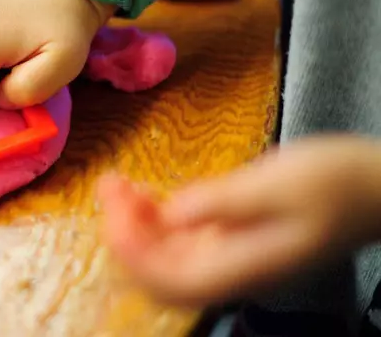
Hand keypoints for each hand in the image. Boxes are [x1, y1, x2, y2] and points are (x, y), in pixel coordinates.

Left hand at [98, 136, 380, 307]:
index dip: (133, 253)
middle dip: (124, 236)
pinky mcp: (230, 236)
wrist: (375, 186)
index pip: (170, 281)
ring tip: (117, 183)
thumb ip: (222, 202)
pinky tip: (143, 192)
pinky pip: (181, 238)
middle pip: (159, 275)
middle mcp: (230, 270)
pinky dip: (154, 217)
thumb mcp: (278, 184)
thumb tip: (170, 214)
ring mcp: (229, 255)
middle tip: (109, 186)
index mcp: (243, 267)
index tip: (115, 208)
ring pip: (165, 256)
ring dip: (134, 224)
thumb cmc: (336, 182)